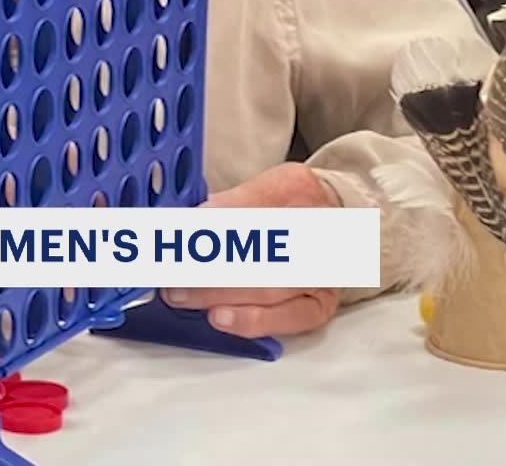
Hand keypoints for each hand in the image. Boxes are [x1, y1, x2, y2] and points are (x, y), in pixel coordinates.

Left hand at [160, 163, 341, 337]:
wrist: (340, 220)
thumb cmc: (291, 205)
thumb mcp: (261, 184)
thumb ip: (227, 203)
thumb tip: (186, 221)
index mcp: (295, 189)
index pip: (244, 206)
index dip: (205, 223)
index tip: (171, 234)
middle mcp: (316, 229)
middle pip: (255, 251)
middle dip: (203, 265)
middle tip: (165, 272)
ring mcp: (322, 271)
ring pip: (266, 287)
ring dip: (216, 294)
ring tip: (180, 295)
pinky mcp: (321, 304)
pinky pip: (288, 318)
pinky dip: (252, 320)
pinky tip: (220, 318)